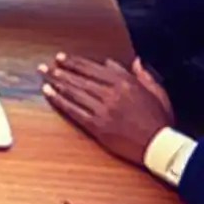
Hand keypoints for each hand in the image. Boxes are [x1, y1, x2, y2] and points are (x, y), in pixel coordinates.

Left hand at [40, 53, 173, 165]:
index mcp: (125, 83)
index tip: (61, 57)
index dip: (75, 62)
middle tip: (45, 65)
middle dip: (60, 71)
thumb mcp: (156, 92)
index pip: (92, 68)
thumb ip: (143, 75)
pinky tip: (49, 94)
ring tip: (43, 76)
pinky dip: (59, 101)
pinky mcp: (97, 126)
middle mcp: (111, 94)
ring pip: (74, 93)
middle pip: (80, 79)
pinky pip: (74, 111)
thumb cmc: (159, 121)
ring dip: (56, 83)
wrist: (160, 146)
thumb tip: (134, 62)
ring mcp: (103, 110)